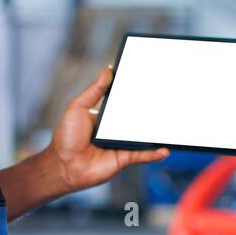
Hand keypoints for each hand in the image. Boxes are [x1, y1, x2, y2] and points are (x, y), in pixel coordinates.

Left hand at [48, 66, 169, 193]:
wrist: (63, 165)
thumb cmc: (66, 137)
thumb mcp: (78, 107)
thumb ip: (94, 90)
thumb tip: (108, 69)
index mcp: (106, 117)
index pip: (125, 103)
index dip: (137, 94)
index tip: (151, 83)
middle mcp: (115, 131)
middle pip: (137, 119)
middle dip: (152, 111)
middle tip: (168, 100)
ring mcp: (121, 145)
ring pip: (143, 138)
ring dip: (156, 133)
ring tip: (172, 123)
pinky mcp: (124, 159)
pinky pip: (142, 155)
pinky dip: (154, 153)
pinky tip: (165, 150)